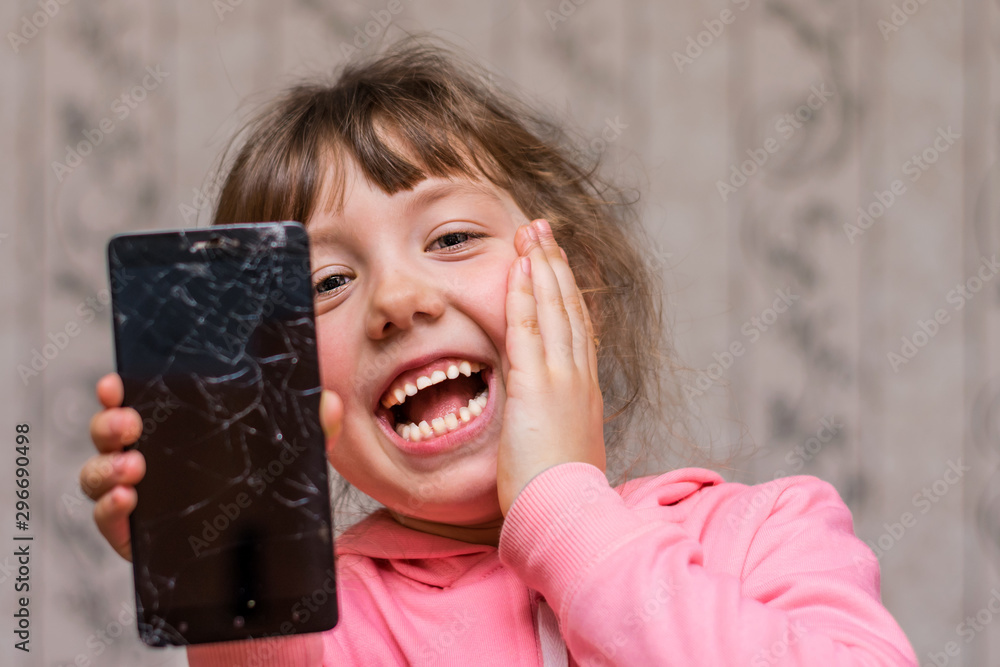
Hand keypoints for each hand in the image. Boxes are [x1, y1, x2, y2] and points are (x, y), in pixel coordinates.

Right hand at [81, 375, 345, 561]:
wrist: (261, 558)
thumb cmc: (264, 491)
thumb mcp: (291, 457)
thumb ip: (312, 431)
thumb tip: (330, 402)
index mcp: (174, 430)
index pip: (138, 401)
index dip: (118, 390)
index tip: (115, 382)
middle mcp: (144, 458)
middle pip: (109, 433)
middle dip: (110, 423)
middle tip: (129, 422)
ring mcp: (133, 496)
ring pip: (97, 474)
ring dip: (106, 467)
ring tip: (132, 468)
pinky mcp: (131, 534)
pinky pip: (106, 518)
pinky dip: (109, 508)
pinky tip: (127, 501)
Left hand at [497, 219, 605, 515]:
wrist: (565, 513)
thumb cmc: (560, 491)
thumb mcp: (565, 446)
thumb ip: (559, 420)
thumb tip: (550, 415)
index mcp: (584, 390)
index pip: (577, 328)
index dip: (567, 291)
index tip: (556, 264)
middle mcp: (578, 376)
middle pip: (569, 307)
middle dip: (554, 264)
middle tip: (544, 229)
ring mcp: (560, 378)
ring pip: (553, 309)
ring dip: (541, 266)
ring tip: (532, 233)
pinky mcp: (536, 386)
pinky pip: (529, 329)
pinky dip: (524, 295)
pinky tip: (519, 268)